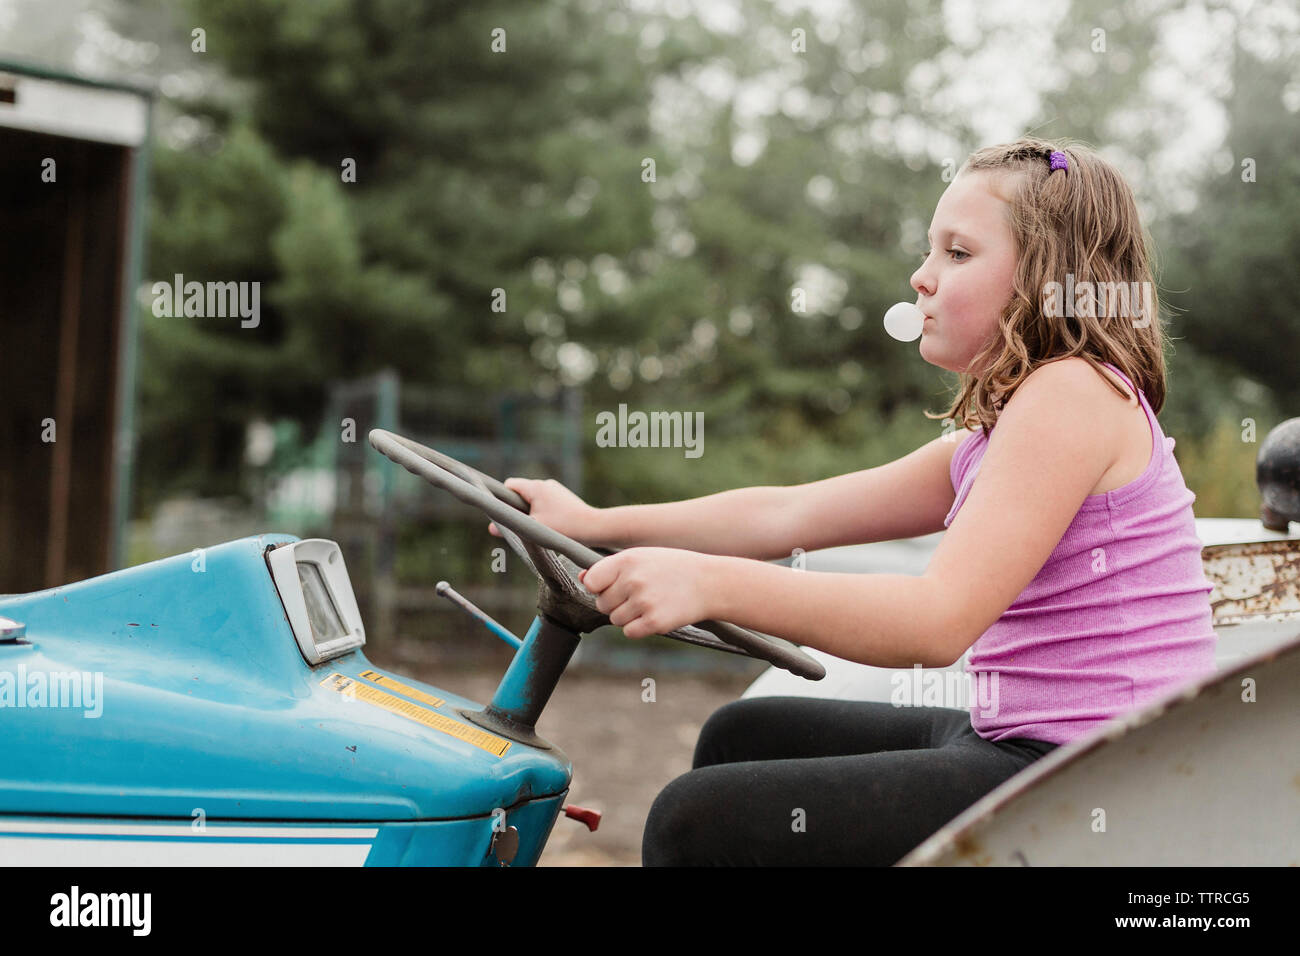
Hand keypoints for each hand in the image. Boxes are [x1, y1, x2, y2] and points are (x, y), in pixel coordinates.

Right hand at [488, 477, 595, 540]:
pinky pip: (546, 502)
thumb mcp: (534, 528)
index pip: (509, 485)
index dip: (502, 499)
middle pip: (521, 492)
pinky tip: (550, 526)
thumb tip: (491, 529)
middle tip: (521, 524)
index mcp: (535, 487)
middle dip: (518, 508)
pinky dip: (543, 512)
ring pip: (534, 498)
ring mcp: (556, 490)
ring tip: (539, 527)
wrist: (594, 527)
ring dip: (532, 511)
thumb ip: (511, 527)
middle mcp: (546, 484)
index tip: (503, 513)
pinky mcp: (564, 497)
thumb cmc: (564, 527)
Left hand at [578, 548, 715, 639]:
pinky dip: (638, 628)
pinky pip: (629, 632)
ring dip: (628, 616)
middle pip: (602, 604)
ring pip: (615, 619)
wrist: (709, 583)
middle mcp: (632, 581)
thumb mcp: (642, 557)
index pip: (591, 582)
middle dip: (615, 603)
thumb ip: (611, 568)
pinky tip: (654, 614)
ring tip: (650, 602)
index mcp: (626, 560)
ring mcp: (643, 602)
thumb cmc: (672, 568)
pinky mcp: (654, 622)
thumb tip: (582, 578)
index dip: (599, 587)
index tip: (613, 586)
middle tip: (638, 595)